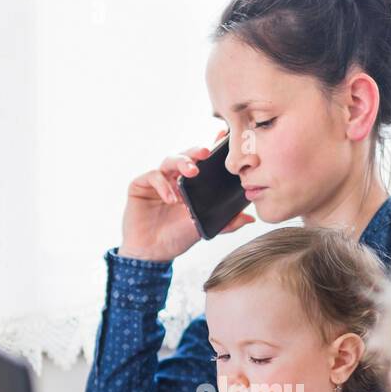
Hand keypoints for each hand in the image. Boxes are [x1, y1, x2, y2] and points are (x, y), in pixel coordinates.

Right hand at [117, 130, 254, 261]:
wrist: (152, 253)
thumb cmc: (176, 238)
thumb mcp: (204, 229)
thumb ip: (226, 223)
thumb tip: (251, 218)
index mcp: (191, 185)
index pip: (202, 163)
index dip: (212, 148)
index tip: (223, 138)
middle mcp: (174, 178)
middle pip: (186, 156)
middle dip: (196, 151)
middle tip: (206, 153)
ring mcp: (157, 180)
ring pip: (169, 160)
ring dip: (182, 163)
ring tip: (191, 174)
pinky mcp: (140, 185)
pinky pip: (152, 175)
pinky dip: (163, 185)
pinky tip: (171, 198)